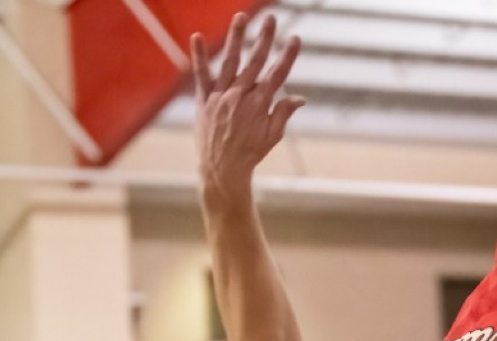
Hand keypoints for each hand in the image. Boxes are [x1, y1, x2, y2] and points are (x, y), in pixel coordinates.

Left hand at [192, 14, 304, 203]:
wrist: (222, 169)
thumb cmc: (250, 153)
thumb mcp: (273, 136)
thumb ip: (283, 113)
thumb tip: (299, 98)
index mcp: (260, 104)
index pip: (277, 74)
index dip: (287, 56)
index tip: (295, 39)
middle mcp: (241, 96)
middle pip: (255, 61)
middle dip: (264, 38)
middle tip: (271, 18)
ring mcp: (221, 96)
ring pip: (230, 60)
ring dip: (236, 37)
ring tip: (241, 16)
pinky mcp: (204, 99)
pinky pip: (201, 74)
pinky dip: (199, 55)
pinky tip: (197, 36)